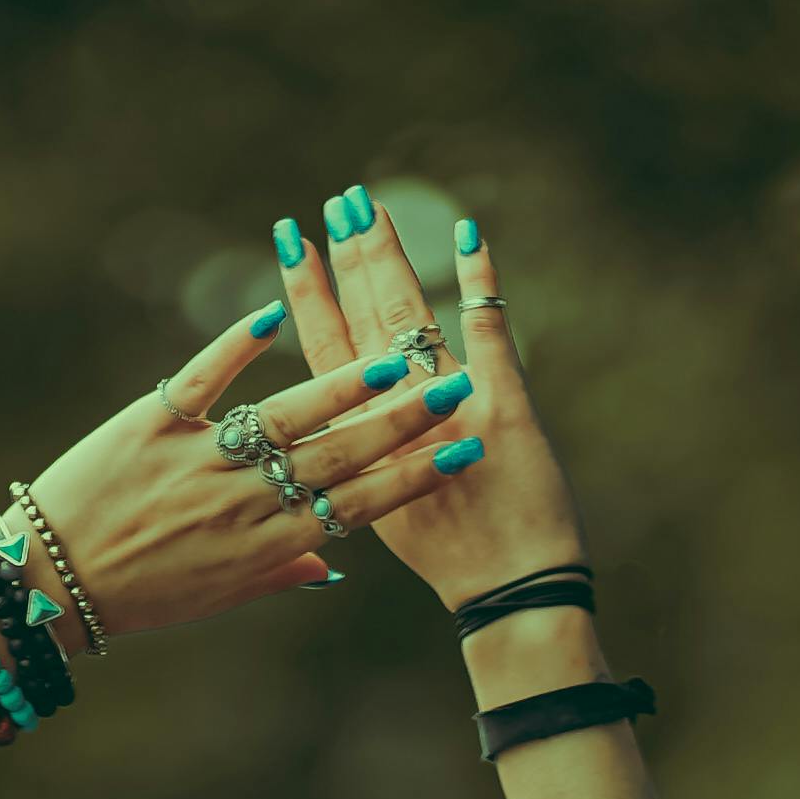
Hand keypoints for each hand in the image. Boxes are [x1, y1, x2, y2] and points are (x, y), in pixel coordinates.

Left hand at [12, 300, 497, 643]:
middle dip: (401, 424)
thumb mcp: (214, 598)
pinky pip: (203, 377)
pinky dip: (237, 342)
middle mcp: (239, 504)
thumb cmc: (136, 596)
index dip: (412, 478)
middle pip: (335, 457)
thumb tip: (333, 566)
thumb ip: (278, 573)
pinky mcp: (149, 423)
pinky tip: (275, 313)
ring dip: (342, 385)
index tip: (460, 451)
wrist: (47, 588)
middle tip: (452, 388)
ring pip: (284, 417)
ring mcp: (196, 461)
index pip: (355, 508)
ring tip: (393, 359)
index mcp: (262, 548)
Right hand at [263, 189, 585, 614]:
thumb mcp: (386, 528)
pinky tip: (470, 235)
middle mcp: (396, 417)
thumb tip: (323, 504)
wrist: (508, 596)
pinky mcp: (503, 405)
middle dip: (349, 260)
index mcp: (363, 441)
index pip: (325, 354)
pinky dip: (481, 282)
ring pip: (407, 318)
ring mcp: (448, 406)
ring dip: (390, 260)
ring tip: (370, 207)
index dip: (308, 296)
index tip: (291, 243)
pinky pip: (491, 330)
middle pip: (363, 323)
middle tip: (337, 202)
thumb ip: (351, 494)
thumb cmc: (453, 566)